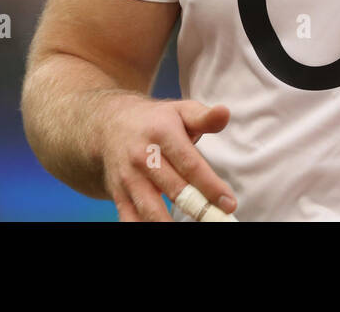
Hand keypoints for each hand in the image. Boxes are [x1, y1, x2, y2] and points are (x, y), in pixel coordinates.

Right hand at [99, 95, 236, 221]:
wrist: (111, 125)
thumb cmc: (157, 121)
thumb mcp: (181, 111)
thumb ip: (204, 117)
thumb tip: (225, 113)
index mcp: (162, 132)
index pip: (190, 164)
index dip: (210, 186)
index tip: (229, 203)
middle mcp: (142, 156)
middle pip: (174, 189)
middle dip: (199, 208)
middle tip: (217, 219)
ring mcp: (128, 177)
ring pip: (150, 210)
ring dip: (170, 224)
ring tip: (192, 229)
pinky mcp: (118, 194)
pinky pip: (130, 219)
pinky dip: (145, 227)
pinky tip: (164, 228)